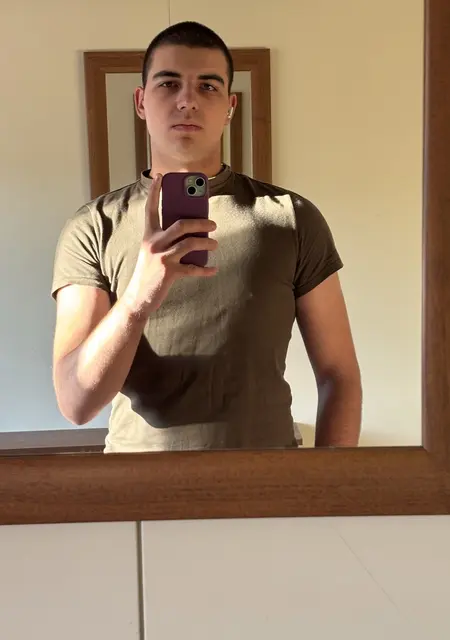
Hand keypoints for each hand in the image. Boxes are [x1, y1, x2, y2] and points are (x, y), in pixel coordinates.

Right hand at [123, 173, 217, 315]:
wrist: (138, 298)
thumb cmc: (149, 272)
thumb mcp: (152, 252)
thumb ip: (166, 240)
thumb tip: (192, 232)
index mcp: (149, 236)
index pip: (150, 209)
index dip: (155, 192)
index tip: (161, 176)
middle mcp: (154, 243)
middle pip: (181, 224)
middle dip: (201, 221)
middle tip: (213, 223)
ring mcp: (161, 258)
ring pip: (190, 243)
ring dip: (207, 242)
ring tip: (215, 243)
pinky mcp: (169, 273)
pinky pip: (193, 268)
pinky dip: (206, 269)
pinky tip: (214, 269)